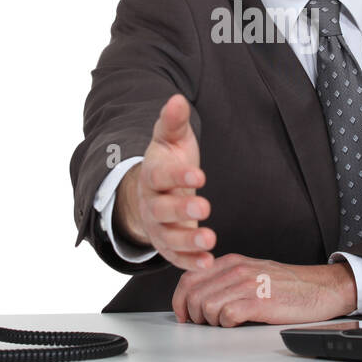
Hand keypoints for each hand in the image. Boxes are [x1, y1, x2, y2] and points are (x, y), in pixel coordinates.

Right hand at [114, 93, 215, 270]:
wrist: (156, 190)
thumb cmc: (168, 161)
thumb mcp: (170, 139)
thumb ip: (174, 121)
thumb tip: (177, 99)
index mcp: (151, 175)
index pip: (159, 176)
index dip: (177, 176)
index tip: (198, 174)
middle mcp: (151, 204)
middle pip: (161, 209)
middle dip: (181, 209)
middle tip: (204, 206)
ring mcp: (158, 227)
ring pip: (168, 237)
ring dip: (189, 239)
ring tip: (210, 239)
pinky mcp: (168, 245)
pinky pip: (176, 256)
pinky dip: (190, 261)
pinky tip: (208, 262)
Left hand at [172, 254, 357, 326]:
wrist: (322, 288)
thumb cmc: (290, 285)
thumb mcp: (253, 272)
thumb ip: (227, 280)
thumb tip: (200, 298)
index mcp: (232, 262)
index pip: (189, 278)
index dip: (180, 300)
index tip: (184, 315)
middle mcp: (237, 270)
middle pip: (192, 294)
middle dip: (193, 315)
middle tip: (205, 324)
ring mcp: (248, 285)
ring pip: (206, 306)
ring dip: (211, 321)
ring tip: (225, 323)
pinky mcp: (260, 302)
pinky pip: (227, 316)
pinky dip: (227, 325)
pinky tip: (238, 324)